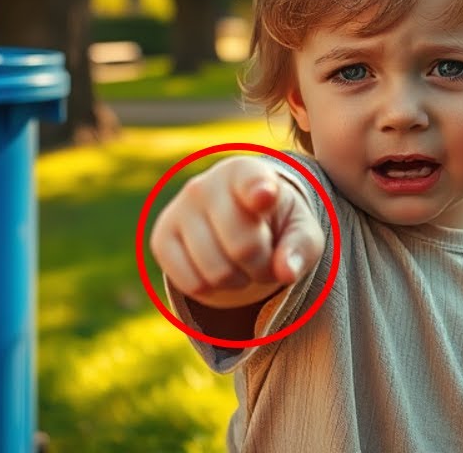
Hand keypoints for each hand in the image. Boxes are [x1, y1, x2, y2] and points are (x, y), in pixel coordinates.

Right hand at [151, 156, 324, 309]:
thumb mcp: (300, 230)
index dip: (258, 191)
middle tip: (265, 258)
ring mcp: (179, 210)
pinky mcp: (161, 239)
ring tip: (243, 264)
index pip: (250, 182)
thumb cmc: (276, 222)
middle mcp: (205, 185)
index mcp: (245, 172)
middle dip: (263, 266)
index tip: (264, 195)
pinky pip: (191, 284)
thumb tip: (286, 272)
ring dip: (240, 281)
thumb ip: (300, 247)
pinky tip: (219, 268)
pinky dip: (213, 290)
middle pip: (244, 247)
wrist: (237, 220)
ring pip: (217, 272)